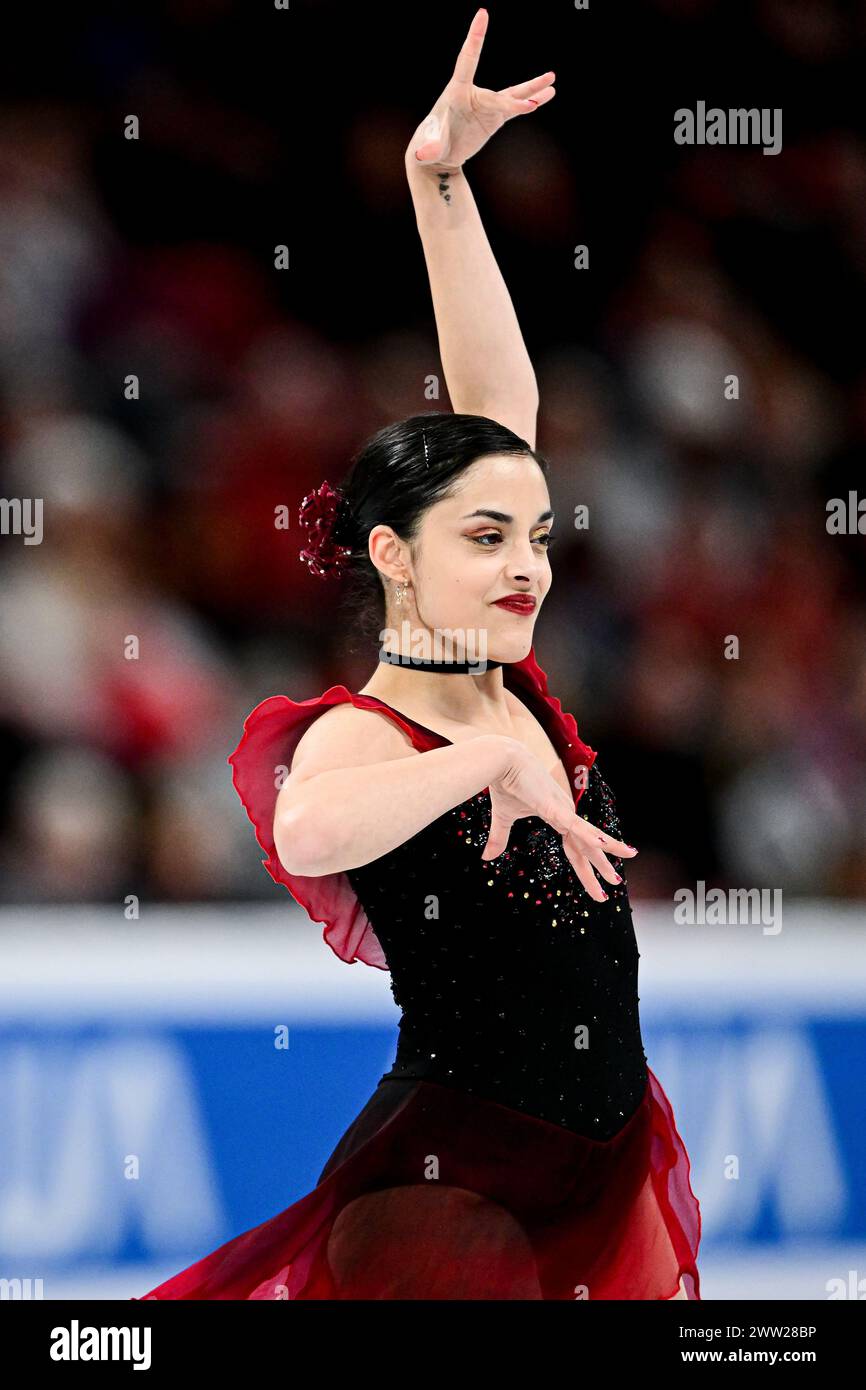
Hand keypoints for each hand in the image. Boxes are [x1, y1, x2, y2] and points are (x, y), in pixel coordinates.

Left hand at [406, 8, 555, 174]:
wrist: (438, 155)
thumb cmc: (430, 145)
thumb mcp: (428, 147)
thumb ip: (428, 147)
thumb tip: (424, 154)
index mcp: (456, 92)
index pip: (467, 59)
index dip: (475, 37)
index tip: (483, 14)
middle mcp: (473, 94)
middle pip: (496, 96)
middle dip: (512, 104)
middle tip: (529, 107)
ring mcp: (486, 105)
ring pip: (512, 95)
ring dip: (532, 89)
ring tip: (552, 80)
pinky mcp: (494, 117)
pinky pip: (516, 108)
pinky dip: (533, 101)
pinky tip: (549, 94)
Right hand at [481, 744, 637, 903]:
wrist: (502, 761)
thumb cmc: (506, 784)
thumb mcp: (503, 818)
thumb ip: (499, 838)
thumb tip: (486, 858)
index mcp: (558, 817)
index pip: (575, 848)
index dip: (585, 868)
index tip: (596, 885)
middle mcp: (566, 814)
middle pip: (586, 848)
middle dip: (601, 868)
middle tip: (615, 883)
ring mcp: (562, 810)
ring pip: (588, 839)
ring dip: (605, 857)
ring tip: (617, 876)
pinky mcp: (555, 806)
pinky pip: (575, 825)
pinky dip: (590, 836)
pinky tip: (604, 846)